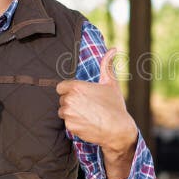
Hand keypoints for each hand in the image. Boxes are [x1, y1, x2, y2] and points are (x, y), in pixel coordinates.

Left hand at [56, 48, 137, 173]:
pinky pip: (67, 123)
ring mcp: (68, 114)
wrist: (117, 129)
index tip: (80, 95)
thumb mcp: (111, 83)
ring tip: (87, 114)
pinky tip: (87, 122)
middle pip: (62, 99)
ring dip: (71, 113)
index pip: (61, 87)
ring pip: (63, 111)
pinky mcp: (69, 126)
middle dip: (72, 102)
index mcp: (76, 87)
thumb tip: (113, 49)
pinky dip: (75, 123)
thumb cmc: (115, 105)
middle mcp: (70, 99)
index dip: (69, 90)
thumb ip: (107, 65)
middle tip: (88, 105)